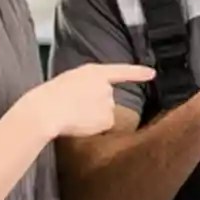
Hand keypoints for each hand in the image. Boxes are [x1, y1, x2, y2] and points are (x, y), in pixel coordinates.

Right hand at [18, 62, 155, 138]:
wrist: (46, 110)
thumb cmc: (50, 96)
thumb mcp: (70, 81)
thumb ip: (86, 85)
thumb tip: (92, 100)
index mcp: (94, 72)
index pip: (121, 71)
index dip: (137, 72)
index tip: (152, 73)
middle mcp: (106, 86)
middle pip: (107, 98)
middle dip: (94, 105)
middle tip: (73, 107)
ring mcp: (108, 102)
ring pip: (104, 113)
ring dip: (93, 117)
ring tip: (72, 115)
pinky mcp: (107, 119)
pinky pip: (103, 126)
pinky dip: (93, 128)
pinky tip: (79, 124)